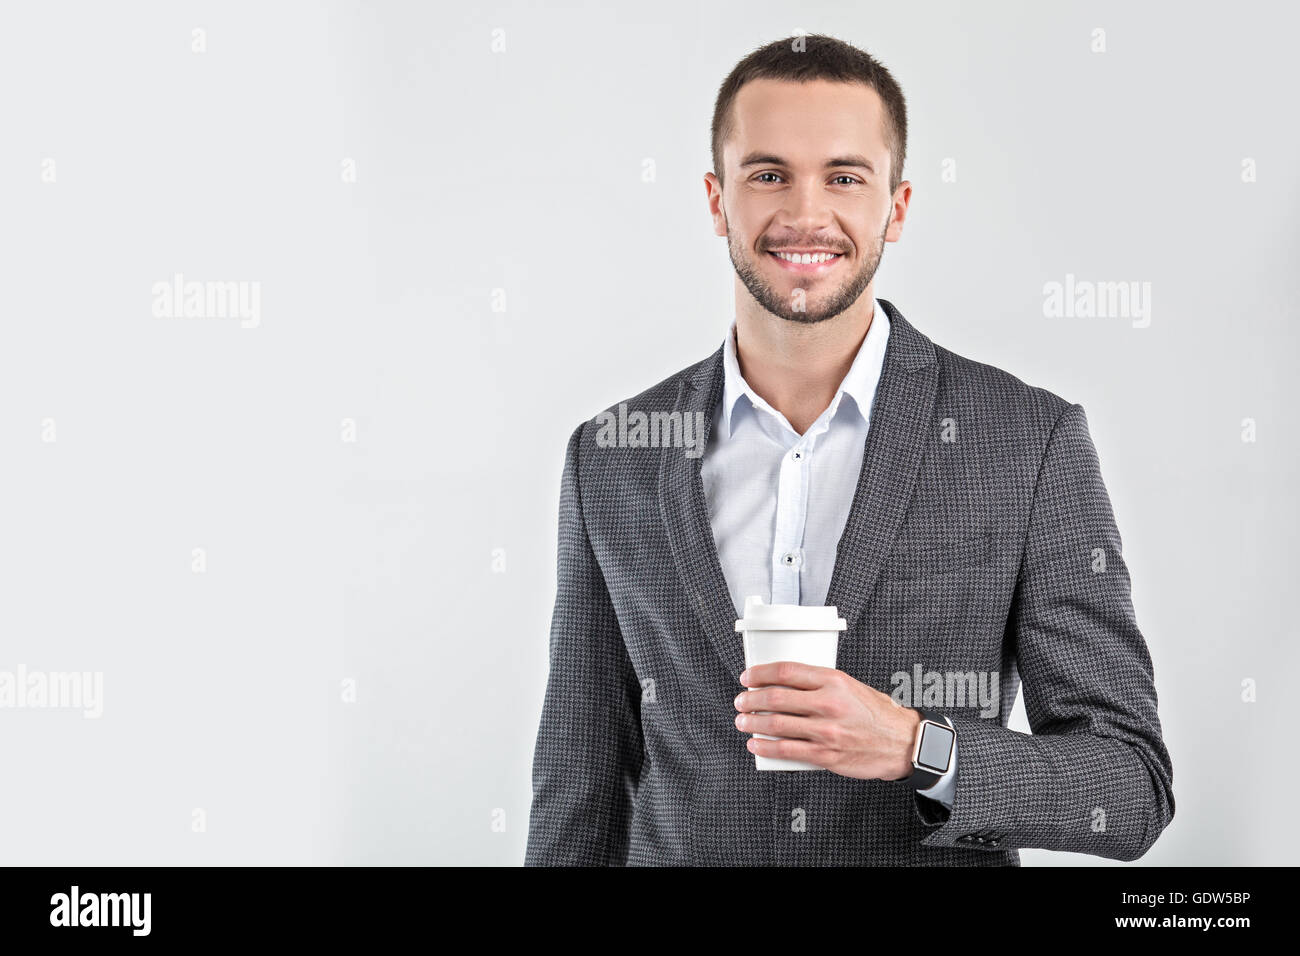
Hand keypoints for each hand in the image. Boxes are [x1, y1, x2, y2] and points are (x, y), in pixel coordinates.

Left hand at [735, 661, 920, 780]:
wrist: (902, 742)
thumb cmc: (875, 713)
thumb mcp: (849, 686)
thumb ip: (819, 683)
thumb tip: (783, 684)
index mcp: (833, 681)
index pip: (786, 671)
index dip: (760, 673)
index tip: (747, 676)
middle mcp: (828, 703)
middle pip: (775, 698)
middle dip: (750, 699)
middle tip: (741, 700)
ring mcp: (826, 731)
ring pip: (776, 725)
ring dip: (752, 723)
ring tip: (742, 721)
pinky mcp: (826, 754)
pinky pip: (787, 750)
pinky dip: (765, 747)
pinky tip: (755, 744)